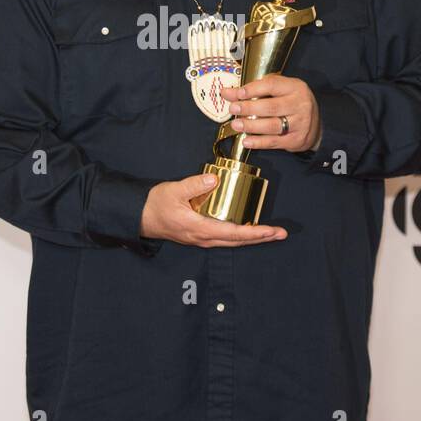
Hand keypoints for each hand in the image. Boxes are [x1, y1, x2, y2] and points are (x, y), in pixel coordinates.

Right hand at [140, 173, 287, 247]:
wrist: (140, 217)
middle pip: (237, 241)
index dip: (254, 233)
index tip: (271, 231)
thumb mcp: (174, 191)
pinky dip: (239, 235)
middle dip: (261, 238)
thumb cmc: (156, 205)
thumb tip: (214, 178)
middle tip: (280, 233)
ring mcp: (202, 239)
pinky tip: (247, 228)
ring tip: (269, 233)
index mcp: (199, 228)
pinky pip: (224, 238)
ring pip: (232, 241)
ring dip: (252, 238)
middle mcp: (203, 237)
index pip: (233, 233)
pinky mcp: (200, 235)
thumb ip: (194, 184)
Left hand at [220, 74, 321, 152]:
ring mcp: (300, 123)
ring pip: (272, 125)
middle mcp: (300, 104)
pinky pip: (274, 142)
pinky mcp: (296, 140)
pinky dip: (259, 142)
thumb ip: (255, 89)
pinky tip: (246, 141)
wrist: (317, 124)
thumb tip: (228, 93)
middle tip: (233, 108)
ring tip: (236, 125)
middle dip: (249, 108)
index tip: (238, 93)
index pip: (272, 85)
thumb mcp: (279, 90)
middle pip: (271, 107)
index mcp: (295, 87)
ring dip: (251, 126)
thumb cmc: (292, 103)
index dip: (253, 89)